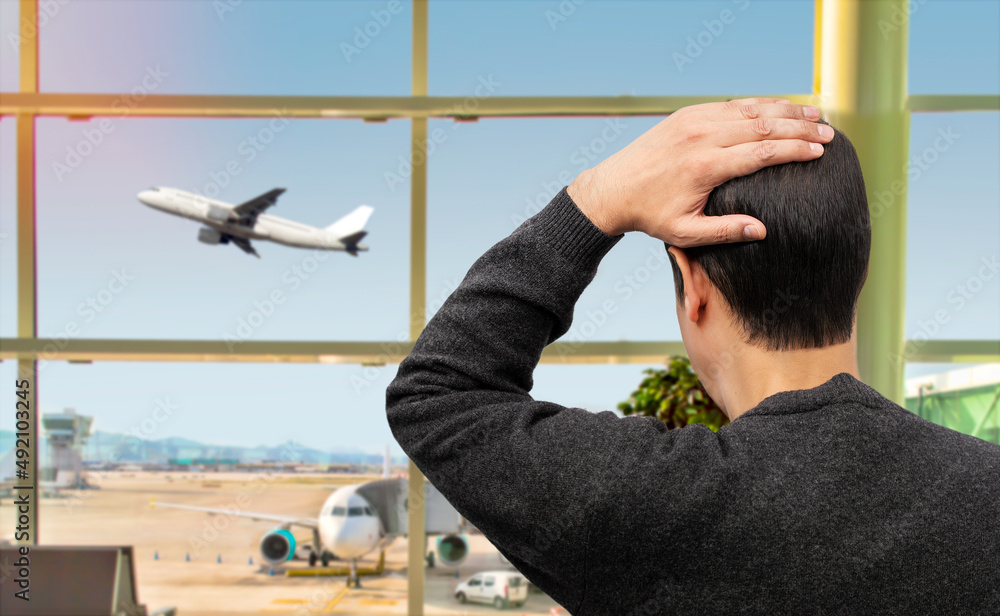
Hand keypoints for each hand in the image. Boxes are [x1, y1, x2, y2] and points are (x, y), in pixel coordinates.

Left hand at [567, 98, 832, 246]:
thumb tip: (764, 231)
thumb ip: (725, 231)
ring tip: (815, 117)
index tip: (820, 152)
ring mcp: (693, 121)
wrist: (613, 190)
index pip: (761, 152)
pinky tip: (780, 108)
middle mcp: (701, 137)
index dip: (794, 150)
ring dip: (785, 112)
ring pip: (749, 110)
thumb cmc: (651, 216)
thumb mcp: (685, 233)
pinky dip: (759, 104)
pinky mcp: (687, 114)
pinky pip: (731, 105)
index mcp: (705, 167)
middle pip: (762, 126)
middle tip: (829, 134)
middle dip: (800, 129)